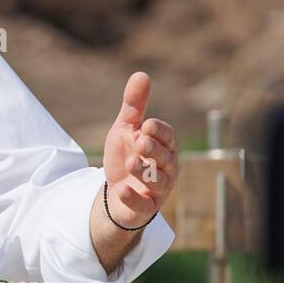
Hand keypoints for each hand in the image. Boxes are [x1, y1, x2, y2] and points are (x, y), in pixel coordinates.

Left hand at [102, 72, 178, 228]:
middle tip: (140, 142)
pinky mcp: (145, 208)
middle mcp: (167, 168)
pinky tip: (121, 190)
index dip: (159, 132)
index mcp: (165, 147)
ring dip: (144, 172)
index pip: (168, 137)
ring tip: (130, 163)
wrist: (115, 191)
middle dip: (154, 150)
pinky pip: (143, 205)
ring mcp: (158, 190)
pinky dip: (133, 198)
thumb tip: (141, 74)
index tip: (146, 125)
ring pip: (159, 182)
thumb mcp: (126, 129)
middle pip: (167, 158)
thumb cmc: (126, 156)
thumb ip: (134, 106)